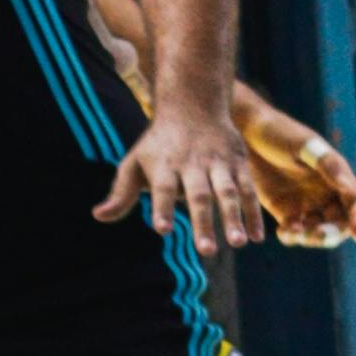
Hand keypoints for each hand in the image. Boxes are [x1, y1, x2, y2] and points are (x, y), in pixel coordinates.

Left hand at [101, 105, 261, 254]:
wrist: (193, 103)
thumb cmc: (159, 144)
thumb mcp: (135, 163)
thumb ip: (121, 194)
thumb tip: (98, 216)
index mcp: (165, 166)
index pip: (163, 189)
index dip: (163, 209)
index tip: (162, 230)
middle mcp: (193, 164)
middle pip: (199, 195)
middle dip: (204, 222)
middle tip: (206, 251)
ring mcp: (218, 163)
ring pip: (227, 192)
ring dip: (233, 218)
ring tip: (237, 243)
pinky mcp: (238, 162)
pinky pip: (248, 189)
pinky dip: (254, 212)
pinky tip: (257, 237)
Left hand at [235, 96, 355, 247]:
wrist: (246, 134)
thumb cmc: (280, 133)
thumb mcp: (305, 145)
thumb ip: (328, 165)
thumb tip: (348, 186)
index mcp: (337, 174)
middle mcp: (326, 191)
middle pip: (340, 222)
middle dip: (332, 234)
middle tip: (316, 234)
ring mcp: (306, 202)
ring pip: (319, 232)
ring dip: (311, 239)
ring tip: (293, 232)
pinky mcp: (285, 211)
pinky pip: (296, 233)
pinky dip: (293, 237)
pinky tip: (283, 231)